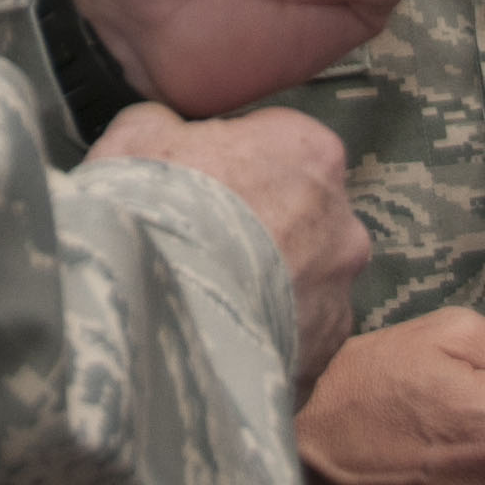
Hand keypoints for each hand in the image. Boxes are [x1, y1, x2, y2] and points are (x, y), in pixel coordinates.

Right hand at [87, 102, 371, 379]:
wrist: (154, 312)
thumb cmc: (155, 207)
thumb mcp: (141, 133)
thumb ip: (170, 125)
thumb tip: (169, 132)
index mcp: (311, 151)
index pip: (282, 146)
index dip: (237, 164)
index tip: (201, 183)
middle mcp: (343, 223)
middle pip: (303, 217)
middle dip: (264, 229)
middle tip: (204, 244)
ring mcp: (338, 297)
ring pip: (304, 284)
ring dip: (267, 289)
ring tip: (207, 302)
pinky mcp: (321, 359)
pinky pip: (293, 342)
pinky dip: (263, 341)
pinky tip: (218, 341)